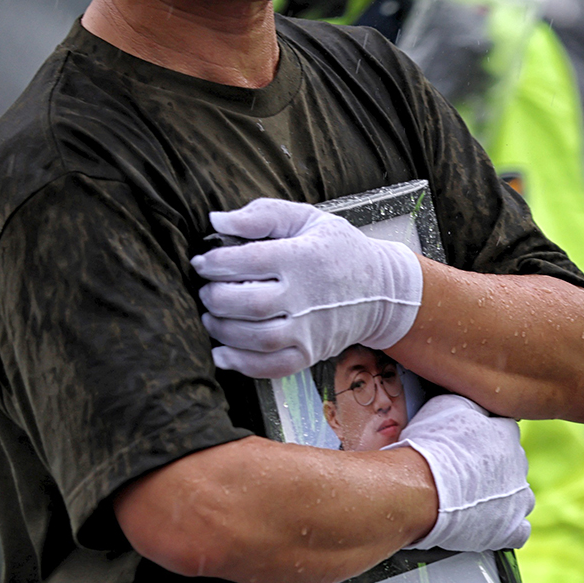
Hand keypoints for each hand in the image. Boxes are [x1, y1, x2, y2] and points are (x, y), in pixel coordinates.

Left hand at [190, 198, 422, 377]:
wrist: (381, 291)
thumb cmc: (339, 251)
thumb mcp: (307, 219)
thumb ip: (263, 215)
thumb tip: (217, 221)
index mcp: (303, 257)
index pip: (248, 260)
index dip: (215, 263)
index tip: (202, 263)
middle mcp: (307, 296)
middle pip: (249, 303)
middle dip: (215, 298)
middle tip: (206, 291)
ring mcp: (310, 330)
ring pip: (257, 338)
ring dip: (223, 330)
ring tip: (212, 317)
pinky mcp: (311, 353)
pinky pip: (272, 367)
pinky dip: (242, 364)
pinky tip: (222, 352)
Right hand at [384, 394, 532, 550]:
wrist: (418, 489)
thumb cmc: (428, 448)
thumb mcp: (446, 404)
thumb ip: (470, 403)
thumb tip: (475, 404)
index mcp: (506, 433)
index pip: (504, 430)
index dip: (484, 438)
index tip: (467, 446)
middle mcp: (518, 464)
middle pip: (512, 464)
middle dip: (492, 469)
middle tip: (463, 474)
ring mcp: (517, 499)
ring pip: (518, 496)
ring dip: (502, 497)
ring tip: (473, 500)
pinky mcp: (510, 529)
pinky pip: (519, 530)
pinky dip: (506, 527)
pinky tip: (488, 524)